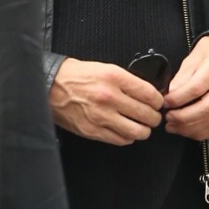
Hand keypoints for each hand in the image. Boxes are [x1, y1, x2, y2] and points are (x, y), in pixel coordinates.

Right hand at [49, 58, 163, 145]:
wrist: (50, 86)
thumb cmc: (77, 76)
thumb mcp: (105, 68)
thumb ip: (127, 81)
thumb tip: (148, 94)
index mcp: (114, 77)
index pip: (150, 94)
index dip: (158, 101)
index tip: (157, 103)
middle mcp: (109, 97)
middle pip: (147, 115)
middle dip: (154, 117)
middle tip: (152, 116)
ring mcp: (101, 116)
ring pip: (137, 132)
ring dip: (143, 130)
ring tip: (141, 126)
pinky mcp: (93, 131)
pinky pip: (120, 140)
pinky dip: (127, 137)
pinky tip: (125, 131)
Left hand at [163, 35, 208, 139]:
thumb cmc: (208, 54)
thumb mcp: (192, 58)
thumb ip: (181, 78)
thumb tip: (170, 96)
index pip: (197, 88)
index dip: (178, 99)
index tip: (165, 102)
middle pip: (208, 108)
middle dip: (183, 117)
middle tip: (168, 117)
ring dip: (189, 128)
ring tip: (173, 125)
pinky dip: (200, 132)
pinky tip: (185, 129)